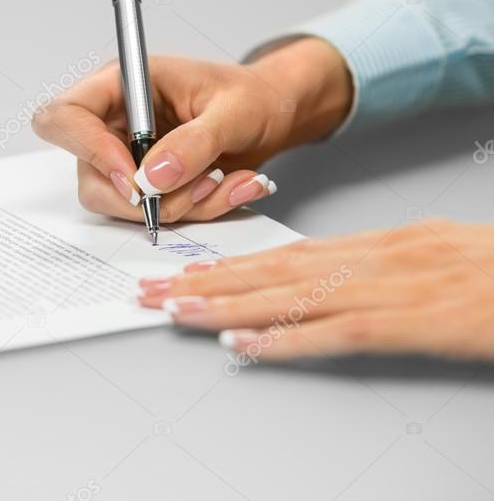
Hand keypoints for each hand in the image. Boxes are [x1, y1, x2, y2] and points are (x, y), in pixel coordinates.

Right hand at [32, 37, 352, 223]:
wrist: (275, 115)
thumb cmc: (253, 96)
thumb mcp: (235, 110)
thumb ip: (194, 142)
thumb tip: (152, 178)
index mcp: (123, 84)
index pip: (67, 115)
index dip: (88, 149)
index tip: (134, 177)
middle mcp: (114, 121)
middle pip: (88, 172)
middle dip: (139, 195)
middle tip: (194, 188)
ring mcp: (125, 156)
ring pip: (118, 202)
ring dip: (175, 205)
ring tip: (224, 182)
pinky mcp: (145, 184)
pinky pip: (151, 214)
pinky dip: (192, 210)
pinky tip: (228, 187)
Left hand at [139, 220, 493, 360]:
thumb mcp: (439, 258)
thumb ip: (384, 268)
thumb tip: (336, 278)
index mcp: (382, 243)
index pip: (287, 254)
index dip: (230, 265)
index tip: (185, 272)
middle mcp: (377, 257)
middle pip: (272, 270)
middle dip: (205, 281)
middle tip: (151, 289)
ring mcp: (395, 286)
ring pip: (289, 295)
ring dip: (224, 306)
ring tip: (174, 311)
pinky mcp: (418, 321)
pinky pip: (337, 332)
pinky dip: (285, 340)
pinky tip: (243, 347)